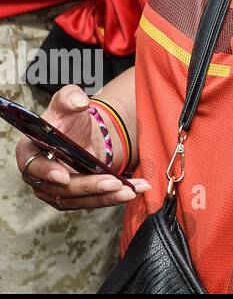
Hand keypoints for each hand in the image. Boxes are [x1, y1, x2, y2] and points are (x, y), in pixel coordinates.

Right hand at [14, 85, 149, 210]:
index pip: (33, 166)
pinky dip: (114, 197)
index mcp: (30, 152)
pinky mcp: (75, 197)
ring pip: (79, 200)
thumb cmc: (69, 118)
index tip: (64, 175)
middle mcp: (40, 175)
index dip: (47, 172)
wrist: (84, 132)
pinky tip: (135, 190)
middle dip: (88, 187)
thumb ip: (70, 97)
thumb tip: (79, 101)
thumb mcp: (68, 101)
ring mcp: (56, 189)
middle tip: (113, 183)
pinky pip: (93, 201)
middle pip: (61, 189)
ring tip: (129, 191)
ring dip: (105, 197)